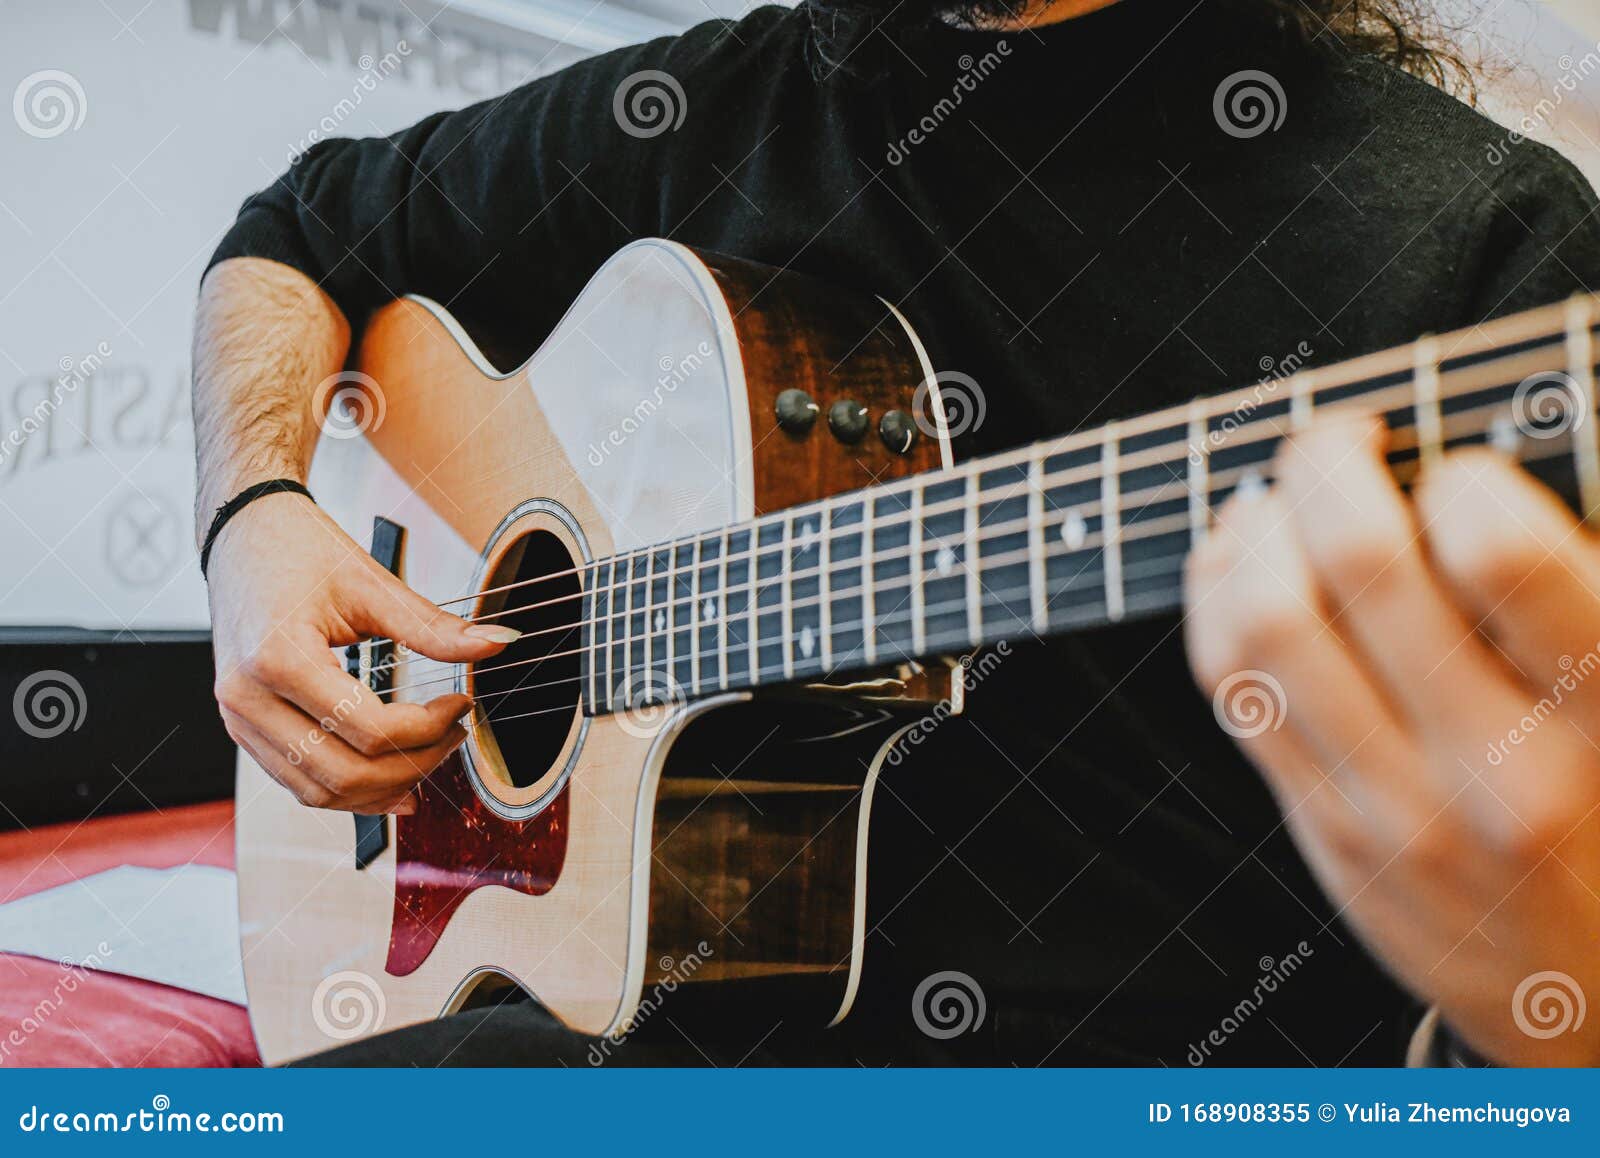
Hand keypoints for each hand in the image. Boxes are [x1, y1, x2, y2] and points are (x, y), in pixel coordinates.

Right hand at [206, 491, 516, 813]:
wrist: (244, 537)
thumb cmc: (299, 551)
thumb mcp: (372, 583)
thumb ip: (433, 626)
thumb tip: (497, 642)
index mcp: (278, 658)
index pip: (370, 730)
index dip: (429, 727)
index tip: (461, 704)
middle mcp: (248, 698)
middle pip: (346, 773)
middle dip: (415, 764)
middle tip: (454, 734)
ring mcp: (240, 719)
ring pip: (320, 792)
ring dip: (384, 788)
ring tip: (430, 755)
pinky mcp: (244, 727)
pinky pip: (299, 782)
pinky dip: (350, 788)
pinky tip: (392, 779)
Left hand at [1185, 414, 1599, 1065]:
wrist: (1581, 995)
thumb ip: (1565, 602)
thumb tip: (1458, 474)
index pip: (1506, 557)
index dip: (1461, 477)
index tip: (1455, 469)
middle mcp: (1492, 766)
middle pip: (1360, 567)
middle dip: (1330, 466)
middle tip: (1339, 439)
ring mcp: (1390, 803)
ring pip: (1267, 620)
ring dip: (1257, 525)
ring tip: (1281, 495)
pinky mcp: (1320, 821)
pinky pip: (1230, 681)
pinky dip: (1217, 592)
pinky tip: (1240, 554)